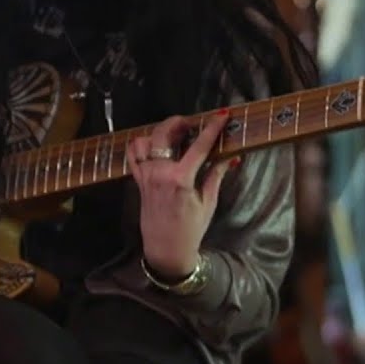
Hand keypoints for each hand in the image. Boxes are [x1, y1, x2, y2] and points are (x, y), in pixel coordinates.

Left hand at [127, 112, 238, 279]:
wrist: (166, 249)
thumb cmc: (190, 229)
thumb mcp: (208, 202)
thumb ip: (216, 175)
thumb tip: (232, 157)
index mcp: (180, 179)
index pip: (199, 145)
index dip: (212, 127)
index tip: (223, 114)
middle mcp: (159, 173)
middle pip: (164, 134)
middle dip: (179, 122)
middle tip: (192, 123)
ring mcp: (145, 175)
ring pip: (145, 140)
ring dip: (159, 132)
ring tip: (174, 134)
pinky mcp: (138, 180)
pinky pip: (133, 154)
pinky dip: (141, 144)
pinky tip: (154, 144)